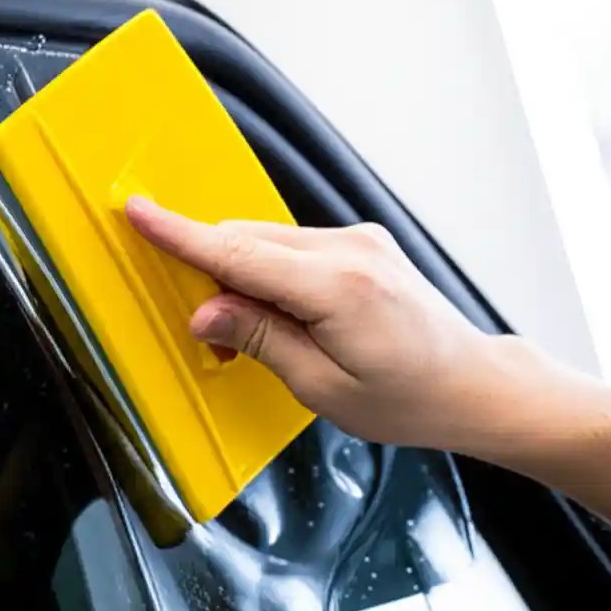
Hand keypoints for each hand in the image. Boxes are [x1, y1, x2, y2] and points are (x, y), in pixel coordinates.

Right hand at [125, 196, 531, 451]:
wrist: (472, 383)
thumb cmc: (408, 399)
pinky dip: (271, 276)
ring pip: (267, 243)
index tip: (138, 211)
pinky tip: (281, 317)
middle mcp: (350, 248)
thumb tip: (204, 313)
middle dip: (213, 281)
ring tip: (254, 338)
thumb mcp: (323, 387)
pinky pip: (293, 248)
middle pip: (247, 242)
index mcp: (338, 286)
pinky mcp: (361, 244)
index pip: (238, 253)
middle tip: (214, 341)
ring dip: (243, 281)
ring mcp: (359, 240)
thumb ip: (259, 339)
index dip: (181, 235)